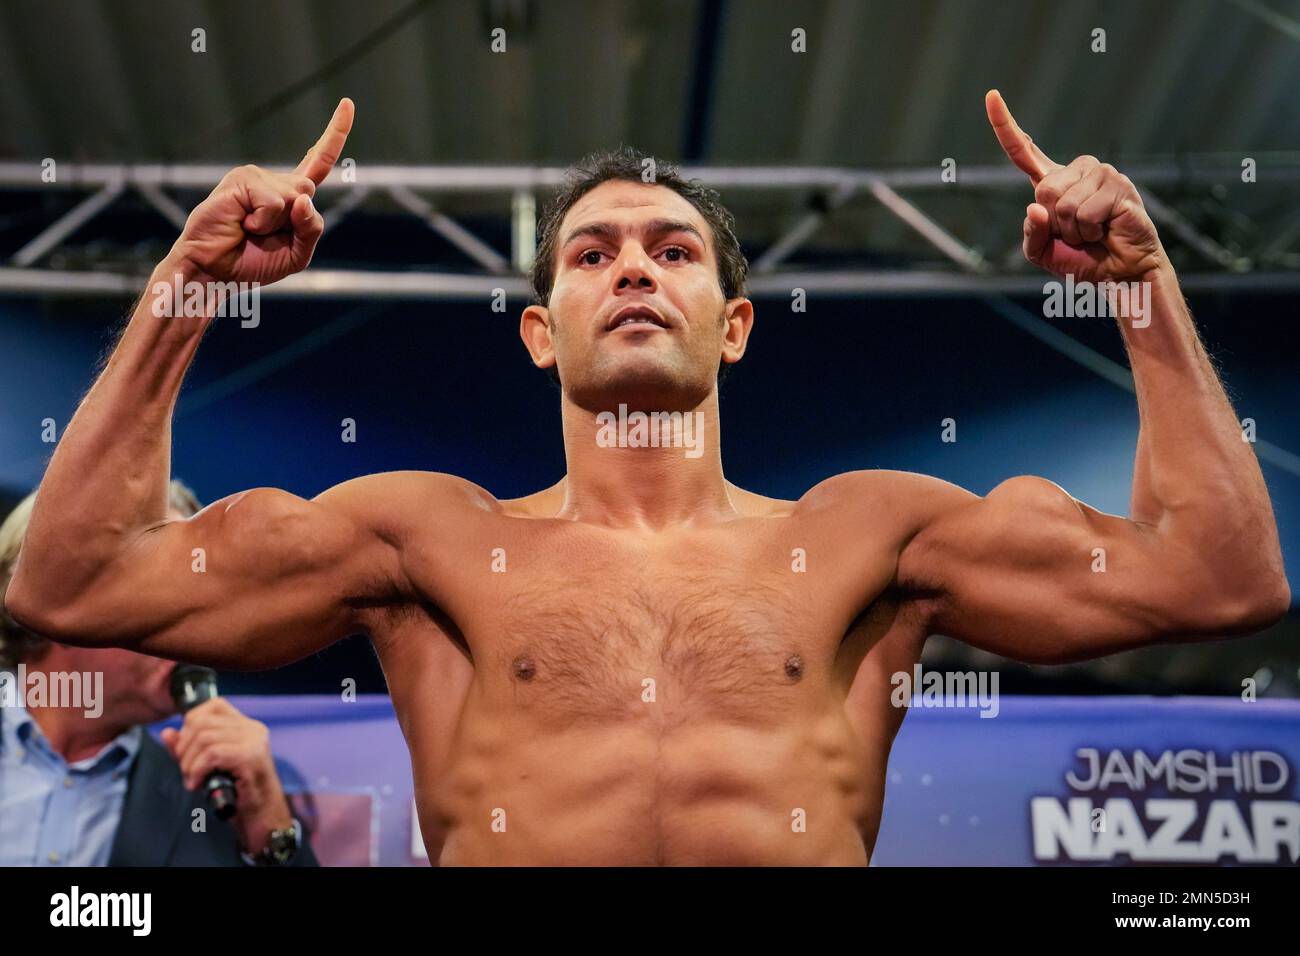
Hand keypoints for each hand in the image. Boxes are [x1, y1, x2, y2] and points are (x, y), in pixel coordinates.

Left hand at [161, 696, 293, 856]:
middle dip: (184, 748)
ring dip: (188, 763)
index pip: (214, 705)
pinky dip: (196, 770)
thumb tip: (167, 733)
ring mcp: (253, 740)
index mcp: (246, 726)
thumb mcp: (207, 766)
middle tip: (187, 770)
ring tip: (192, 779)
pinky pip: (211, 754)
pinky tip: (197, 784)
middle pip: (202, 722)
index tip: (188, 747)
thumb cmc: (237, 792)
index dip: (192, 722)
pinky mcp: (250, 756)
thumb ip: (188, 748)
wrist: (261, 815)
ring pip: (204, 738)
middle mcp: (252, 728)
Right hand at [166, 97, 354, 286]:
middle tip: (264, 235)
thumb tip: (304, 199)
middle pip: (309, 191)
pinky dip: (264, 221)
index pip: (319, 162)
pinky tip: (243, 224)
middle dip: (297, 222)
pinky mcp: (242, 179)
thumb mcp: (297, 254)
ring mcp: (256, 176)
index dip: (335, 134)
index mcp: (290, 196)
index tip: (347, 103)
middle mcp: (274, 181)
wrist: (215, 271)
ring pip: (295, 197)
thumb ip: (311, 229)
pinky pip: (275, 202)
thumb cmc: (252, 263)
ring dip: (277, 224)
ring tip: (250, 230)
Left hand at [985, 90, 1165, 282]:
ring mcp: (1100, 174)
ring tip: (1092, 233)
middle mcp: (1076, 172)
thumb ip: (1030, 233)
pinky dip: (1089, 231)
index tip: (991, 96)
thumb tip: (1035, 207)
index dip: (1005, 126)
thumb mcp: (1041, 252)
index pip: (1023, 151)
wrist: (1119, 274)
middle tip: (1076, 233)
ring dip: (1073, 230)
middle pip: (1043, 190)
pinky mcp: (1119, 185)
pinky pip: (1086, 212)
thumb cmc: (1082, 259)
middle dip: (1054, 223)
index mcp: (1053, 182)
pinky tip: (1105, 230)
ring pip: (1064, 203)